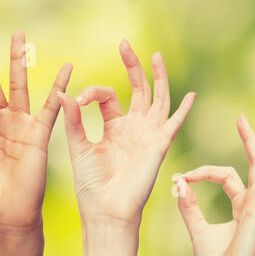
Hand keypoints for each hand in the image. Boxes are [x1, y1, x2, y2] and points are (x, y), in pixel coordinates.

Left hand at [59, 40, 194, 228]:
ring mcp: (148, 135)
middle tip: (124, 43)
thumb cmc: (91, 185)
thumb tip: (63, 92)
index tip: (77, 99)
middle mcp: (133, 128)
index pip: (107, 96)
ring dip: (158, 77)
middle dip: (132, 66)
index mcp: (113, 127)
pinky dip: (183, 110)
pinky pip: (173, 124)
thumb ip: (74, 120)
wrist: (105, 211)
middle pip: (137, 89)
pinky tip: (191, 94)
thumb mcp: (78, 147)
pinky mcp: (158, 146)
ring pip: (157, 99)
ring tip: (156, 55)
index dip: (92, 92)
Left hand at [177, 117, 254, 255]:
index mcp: (240, 206)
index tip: (182, 174)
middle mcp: (254, 204)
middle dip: (250, 141)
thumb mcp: (196, 228)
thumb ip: (188, 205)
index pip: (226, 175)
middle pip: (254, 166)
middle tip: (242, 118)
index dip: (203, 171)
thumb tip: (178, 183)